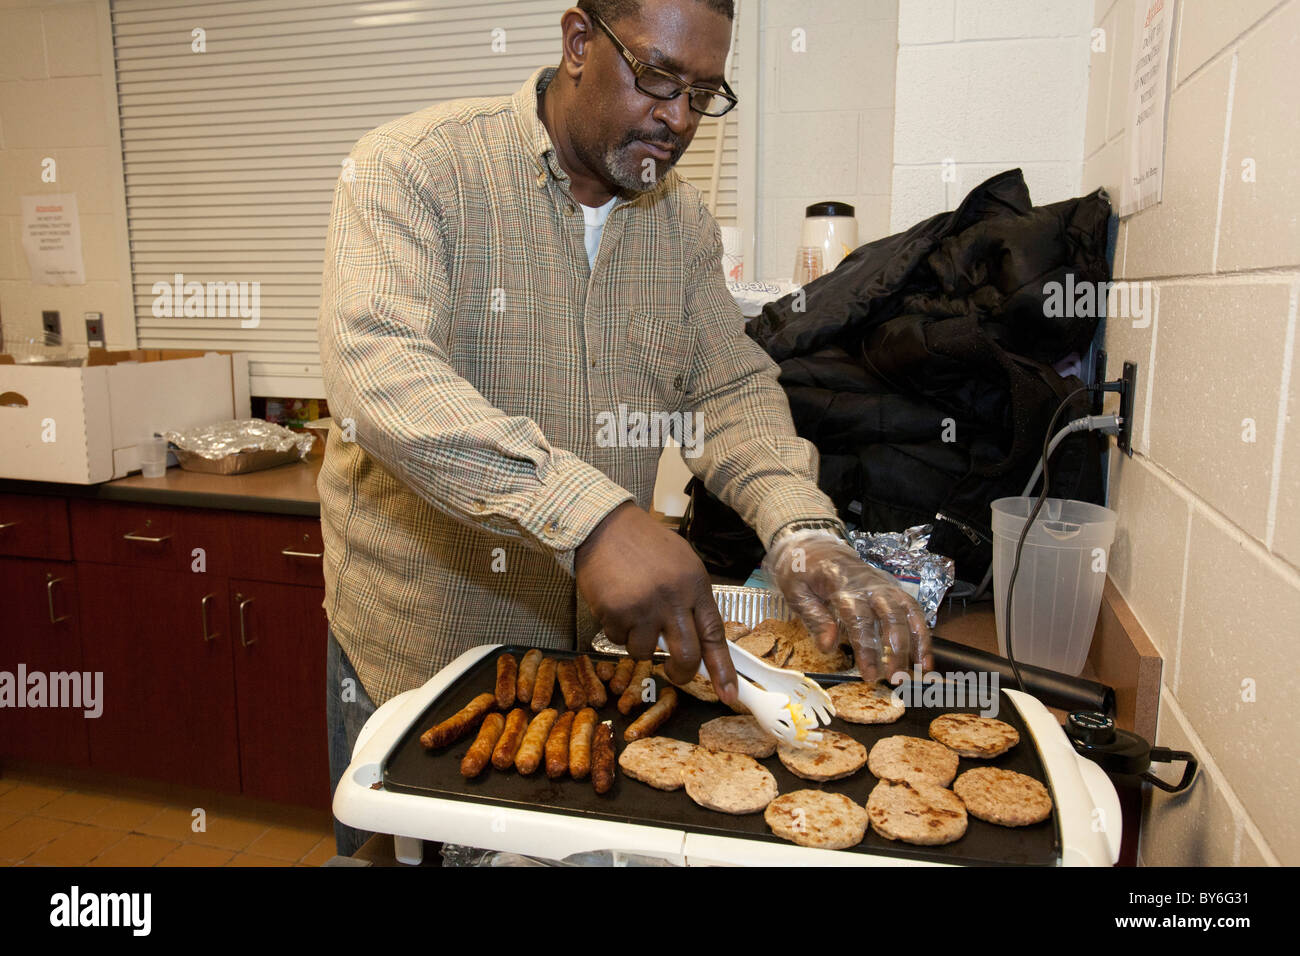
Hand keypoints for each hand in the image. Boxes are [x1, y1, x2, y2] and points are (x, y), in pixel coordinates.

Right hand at [575, 503, 738, 705]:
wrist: (605, 526)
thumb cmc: (646, 545)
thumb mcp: (683, 564)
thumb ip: (693, 600)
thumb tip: (701, 642)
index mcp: (695, 586)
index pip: (714, 634)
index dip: (723, 669)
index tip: (729, 695)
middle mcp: (673, 599)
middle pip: (687, 656)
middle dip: (683, 673)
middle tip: (677, 673)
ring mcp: (643, 607)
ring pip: (646, 653)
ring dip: (640, 643)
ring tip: (634, 614)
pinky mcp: (615, 612)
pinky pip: (618, 640)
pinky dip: (617, 630)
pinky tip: (616, 604)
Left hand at [763, 531, 931, 682]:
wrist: (814, 547)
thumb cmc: (803, 572)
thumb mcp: (796, 592)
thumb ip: (814, 618)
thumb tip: (828, 647)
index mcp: (842, 584)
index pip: (859, 617)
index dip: (866, 647)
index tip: (869, 674)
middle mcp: (869, 584)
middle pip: (891, 615)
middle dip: (896, 648)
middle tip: (895, 678)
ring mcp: (884, 585)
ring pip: (908, 611)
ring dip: (917, 641)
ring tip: (920, 671)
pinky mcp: (892, 589)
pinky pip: (913, 610)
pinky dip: (922, 633)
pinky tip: (923, 658)